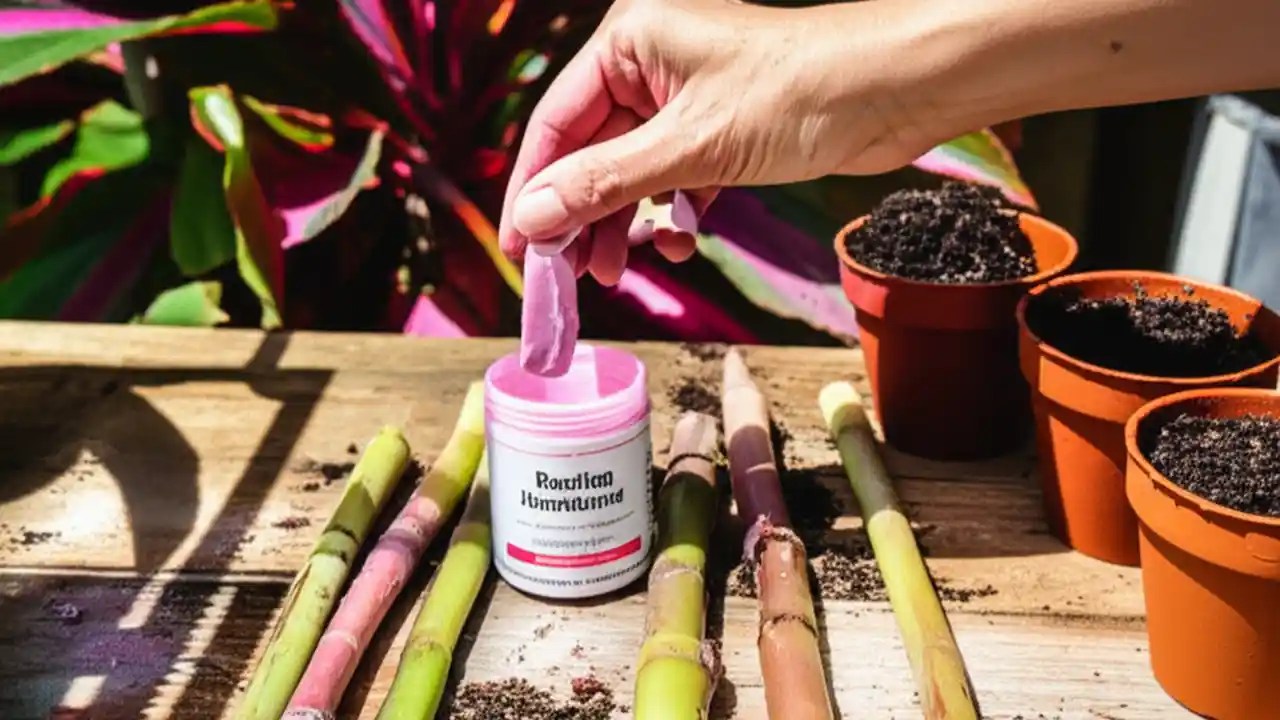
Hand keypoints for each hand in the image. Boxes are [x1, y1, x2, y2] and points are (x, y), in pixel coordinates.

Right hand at [497, 0, 943, 284]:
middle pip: (590, 150)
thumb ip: (605, 184)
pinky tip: (685, 242)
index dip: (533, 189)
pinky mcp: (722, 128)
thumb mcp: (690, 147)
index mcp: (630, 39)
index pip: (556, 122)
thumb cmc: (800, 92)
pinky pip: (675, 176)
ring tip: (619, 272)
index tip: (520, 249)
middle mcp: (651, 62)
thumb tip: (531, 220)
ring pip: (632, 169)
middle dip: (582, 215)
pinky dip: (675, 211)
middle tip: (570, 276)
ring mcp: (688, 96)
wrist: (900, 88)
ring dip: (625, 222)